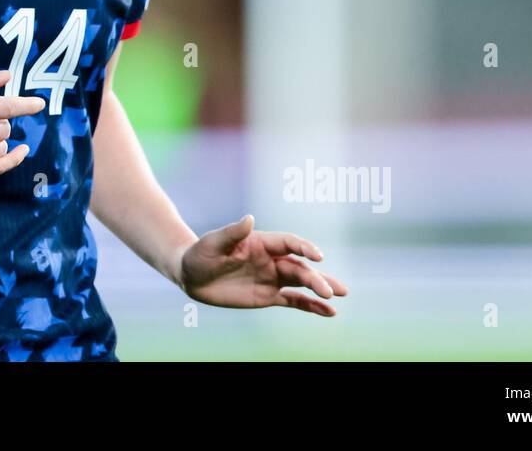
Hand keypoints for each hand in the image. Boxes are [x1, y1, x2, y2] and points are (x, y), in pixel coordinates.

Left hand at [177, 215, 348, 315]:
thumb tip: (249, 218)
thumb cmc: (200, 254)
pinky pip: (293, 301)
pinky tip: (329, 312)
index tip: (317, 256)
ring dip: (320, 288)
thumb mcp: (212, 243)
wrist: (191, 276)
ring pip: (301, 282)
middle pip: (299, 266)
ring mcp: (271, 277)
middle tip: (330, 290)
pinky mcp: (268, 296)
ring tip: (339, 296)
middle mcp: (271, 259)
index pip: (288, 243)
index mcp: (260, 242)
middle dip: (315, 278)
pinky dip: (311, 306)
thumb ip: (232, 233)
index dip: (304, 247)